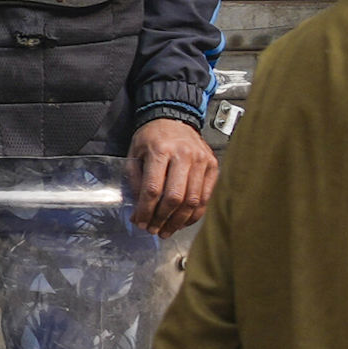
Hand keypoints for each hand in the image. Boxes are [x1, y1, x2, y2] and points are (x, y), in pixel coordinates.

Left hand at [124, 115, 217, 234]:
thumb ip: (136, 182)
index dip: (146, 211)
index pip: (153, 189)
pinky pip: (206, 196)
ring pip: (193, 200)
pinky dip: (195, 213)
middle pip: (175, 197)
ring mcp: (201, 160)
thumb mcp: (135, 155)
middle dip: (162, 219)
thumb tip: (139, 212)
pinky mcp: (213, 165)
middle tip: (154, 230)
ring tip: (167, 230)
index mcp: (160, 150)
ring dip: (179, 221)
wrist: (174, 117)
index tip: (140, 222)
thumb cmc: (152, 138)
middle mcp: (183, 154)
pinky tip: (183, 221)